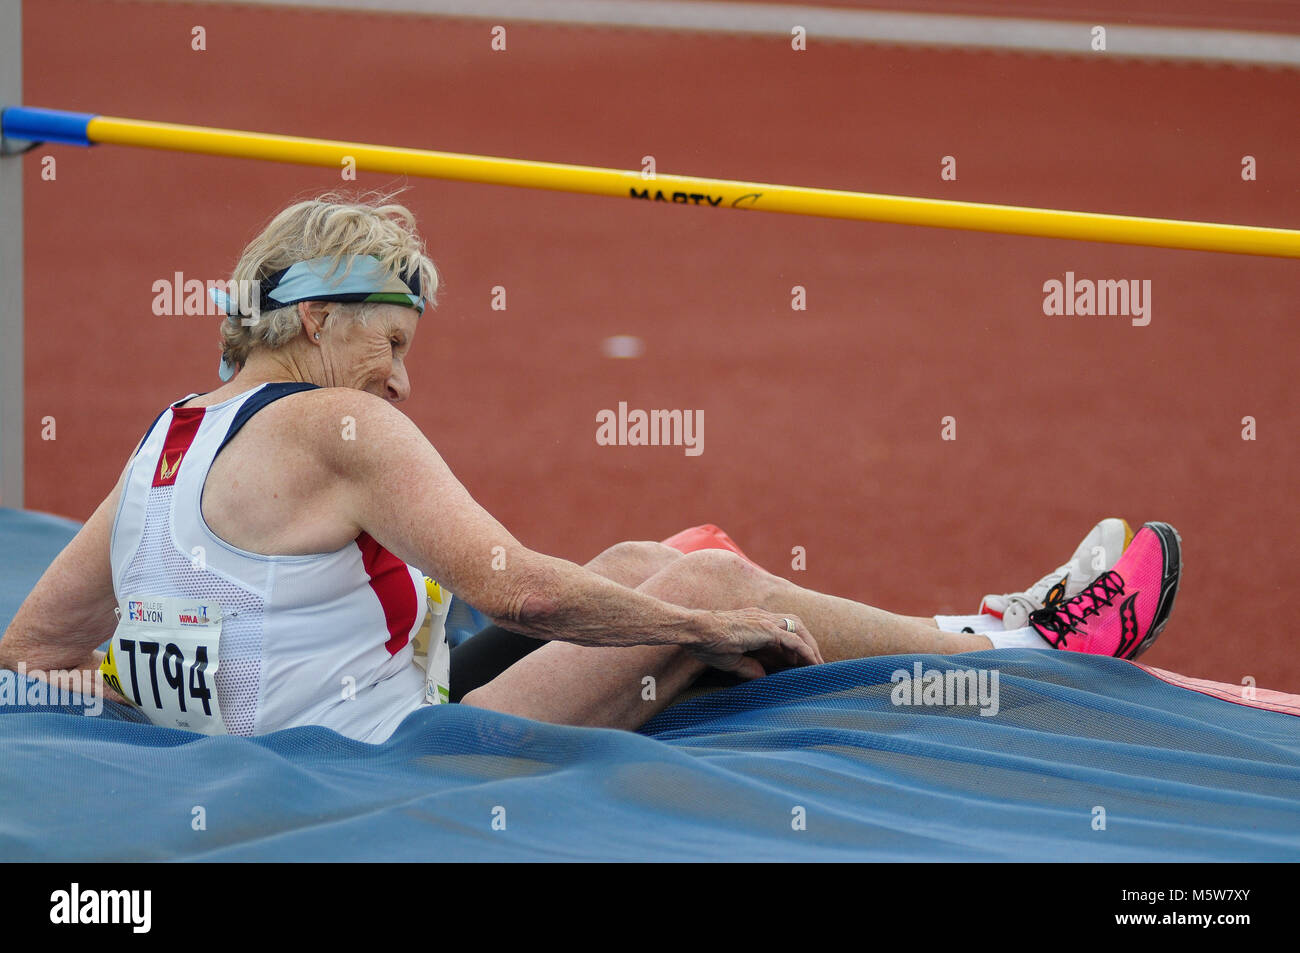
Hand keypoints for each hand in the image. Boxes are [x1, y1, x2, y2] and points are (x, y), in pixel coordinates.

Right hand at [690, 609, 822, 679]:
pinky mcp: (766, 629)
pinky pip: (794, 640)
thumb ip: (748, 666)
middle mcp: (763, 617)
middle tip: (815, 662)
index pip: (781, 629)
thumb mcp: (732, 659)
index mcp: (754, 622)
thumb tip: (762, 676)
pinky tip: (812, 663)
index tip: (798, 662)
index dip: (792, 645)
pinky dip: (805, 651)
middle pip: (795, 624)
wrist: (698, 631)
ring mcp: (765, 621)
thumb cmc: (708, 643)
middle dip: (808, 642)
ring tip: (817, 664)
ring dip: (811, 646)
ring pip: (799, 629)